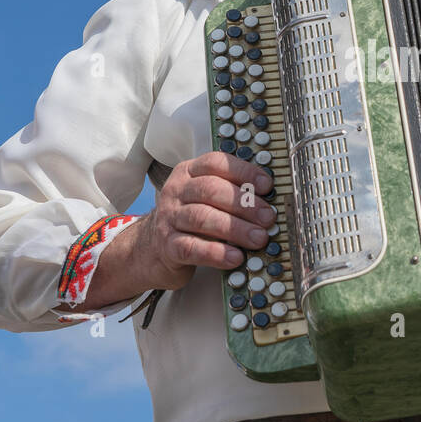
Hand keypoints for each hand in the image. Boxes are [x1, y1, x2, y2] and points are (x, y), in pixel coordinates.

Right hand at [131, 151, 276, 290]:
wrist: (151, 248)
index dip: (244, 172)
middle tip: (268, 218)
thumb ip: (230, 192)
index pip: (216, 163)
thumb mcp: (205, 197)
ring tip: (258, 238)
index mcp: (188, 173)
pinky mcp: (167, 246)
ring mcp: (169, 219)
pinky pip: (192, 248)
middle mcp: (176, 192)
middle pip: (210, 190)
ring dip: (235, 228)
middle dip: (244, 204)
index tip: (267, 186)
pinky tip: (235, 257)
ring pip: (202, 218)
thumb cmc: (189, 219)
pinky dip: (216, 253)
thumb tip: (269, 201)